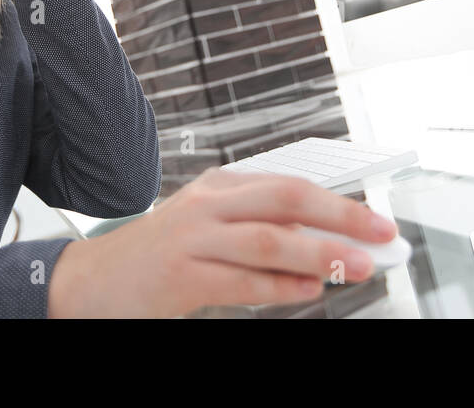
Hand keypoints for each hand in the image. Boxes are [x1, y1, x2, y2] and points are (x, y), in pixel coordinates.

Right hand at [47, 167, 399, 317]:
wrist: (91, 283)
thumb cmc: (160, 256)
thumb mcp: (210, 229)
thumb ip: (260, 231)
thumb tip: (326, 243)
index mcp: (218, 186)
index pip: (288, 184)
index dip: (338, 200)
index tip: (375, 219)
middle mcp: (206, 204)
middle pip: (284, 199)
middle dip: (340, 215)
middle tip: (381, 234)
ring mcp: (191, 238)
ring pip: (267, 239)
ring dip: (319, 253)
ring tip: (356, 267)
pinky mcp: (179, 276)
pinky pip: (239, 280)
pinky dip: (279, 287)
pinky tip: (308, 290)